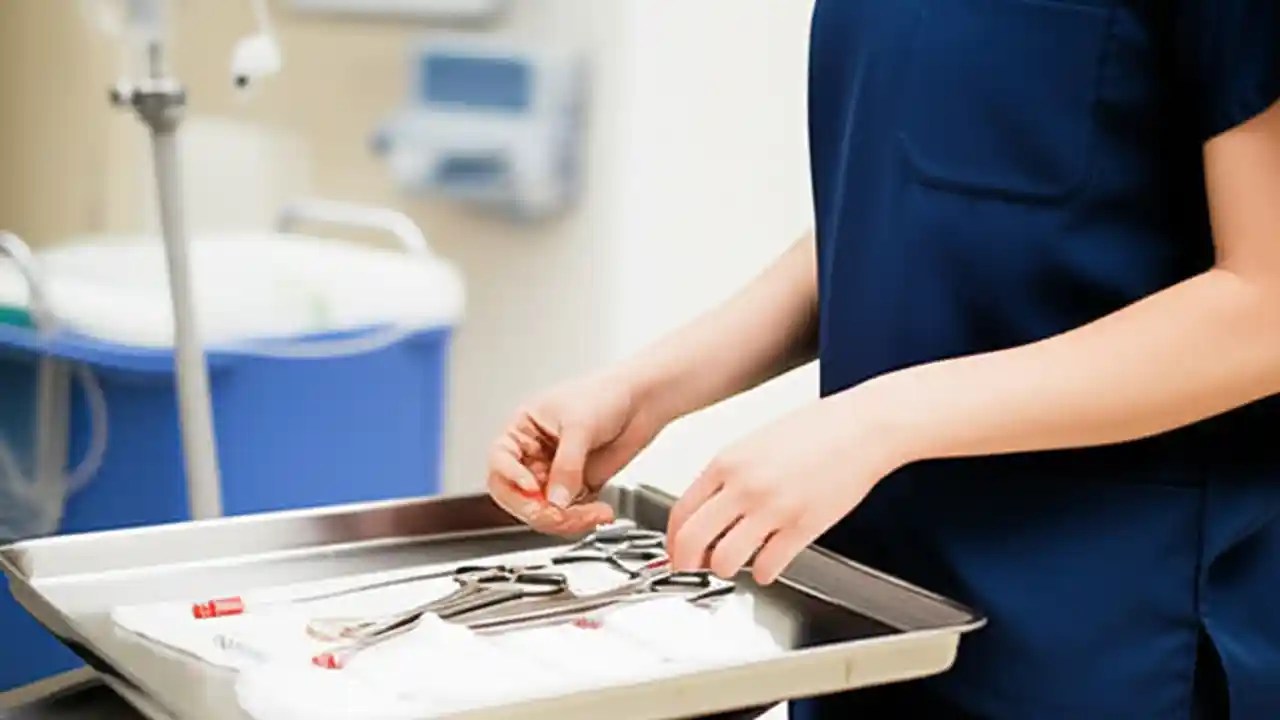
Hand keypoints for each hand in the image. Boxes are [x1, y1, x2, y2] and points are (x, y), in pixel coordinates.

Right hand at [487, 370, 664, 535]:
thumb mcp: (579, 426)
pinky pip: (568, 514)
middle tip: (559, 513)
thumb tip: (556, 501)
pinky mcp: (576, 487)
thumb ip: (566, 466)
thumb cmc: (605, 394)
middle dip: (538, 509)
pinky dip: (581, 520)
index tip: (532, 487)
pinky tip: (600, 512)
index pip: (500, 461)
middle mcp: (534, 455)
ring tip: (590, 514)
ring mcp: (555, 473)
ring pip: (543, 510)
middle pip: (517, 495)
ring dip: (565, 519)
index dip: (511, 478)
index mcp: (523, 431)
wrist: (642, 400)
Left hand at [666, 392, 904, 584]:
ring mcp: (772, 508)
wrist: (863, 426)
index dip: (674, 541)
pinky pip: (767, 567)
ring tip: (737, 563)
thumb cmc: (817, 430)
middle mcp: (744, 485)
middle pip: (692, 540)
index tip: (677, 551)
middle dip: (686, 564)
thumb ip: (729, 475)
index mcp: (727, 462)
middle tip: (692, 570)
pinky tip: (769, 563)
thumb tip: (709, 510)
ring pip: (725, 561)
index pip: (680, 512)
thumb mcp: (756, 443)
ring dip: (727, 568)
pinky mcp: (802, 527)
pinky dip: (763, 573)